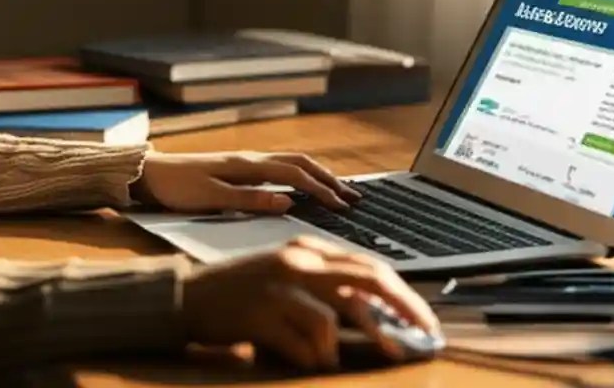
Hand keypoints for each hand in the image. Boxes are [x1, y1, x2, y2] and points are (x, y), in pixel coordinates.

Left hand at [130, 150, 361, 212]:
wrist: (146, 174)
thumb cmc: (175, 188)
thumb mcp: (210, 198)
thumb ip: (249, 200)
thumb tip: (287, 203)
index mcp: (248, 166)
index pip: (296, 176)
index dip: (323, 190)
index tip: (344, 206)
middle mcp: (251, 159)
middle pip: (301, 163)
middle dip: (329, 179)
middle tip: (353, 197)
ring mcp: (245, 161)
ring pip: (292, 162)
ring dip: (318, 174)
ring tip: (338, 188)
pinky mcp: (238, 167)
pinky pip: (279, 166)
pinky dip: (300, 173)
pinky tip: (302, 183)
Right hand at [182, 235, 440, 369]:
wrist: (189, 295)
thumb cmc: (244, 290)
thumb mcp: (290, 275)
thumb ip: (329, 286)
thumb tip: (380, 314)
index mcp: (311, 249)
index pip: (372, 268)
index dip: (405, 296)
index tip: (424, 321)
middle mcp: (300, 261)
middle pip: (368, 282)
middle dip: (401, 312)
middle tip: (420, 339)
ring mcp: (280, 286)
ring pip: (337, 316)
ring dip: (353, 345)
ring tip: (351, 359)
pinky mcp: (261, 314)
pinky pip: (304, 342)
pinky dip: (315, 358)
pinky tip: (312, 363)